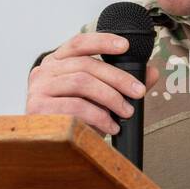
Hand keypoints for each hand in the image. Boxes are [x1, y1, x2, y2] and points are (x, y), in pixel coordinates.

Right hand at [26, 32, 160, 136]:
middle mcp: (44, 71)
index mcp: (56, 62)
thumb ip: (121, 83)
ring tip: (126, 112)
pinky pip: (75, 106)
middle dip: (118, 78)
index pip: (78, 43)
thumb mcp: (98, 98)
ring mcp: (38, 88)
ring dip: (110, 97)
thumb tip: (151, 72)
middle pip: (86, 65)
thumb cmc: (74, 118)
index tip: (126, 46)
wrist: (51, 147)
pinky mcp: (38, 108)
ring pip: (82, 83)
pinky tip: (110, 126)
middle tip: (139, 92)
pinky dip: (98, 116)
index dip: (102, 41)